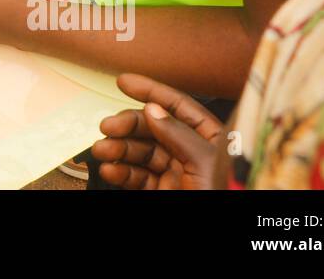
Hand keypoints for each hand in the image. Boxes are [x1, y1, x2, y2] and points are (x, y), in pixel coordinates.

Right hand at [90, 74, 224, 189]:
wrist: (214, 241)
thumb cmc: (220, 199)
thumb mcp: (204, 164)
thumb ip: (180, 135)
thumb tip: (155, 110)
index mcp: (211, 139)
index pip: (178, 106)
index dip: (151, 90)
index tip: (124, 81)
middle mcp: (191, 152)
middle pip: (152, 127)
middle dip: (126, 125)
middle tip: (107, 127)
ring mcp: (175, 172)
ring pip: (140, 152)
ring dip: (118, 149)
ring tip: (102, 152)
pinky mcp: (161, 191)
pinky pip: (136, 176)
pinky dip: (121, 172)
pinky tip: (111, 170)